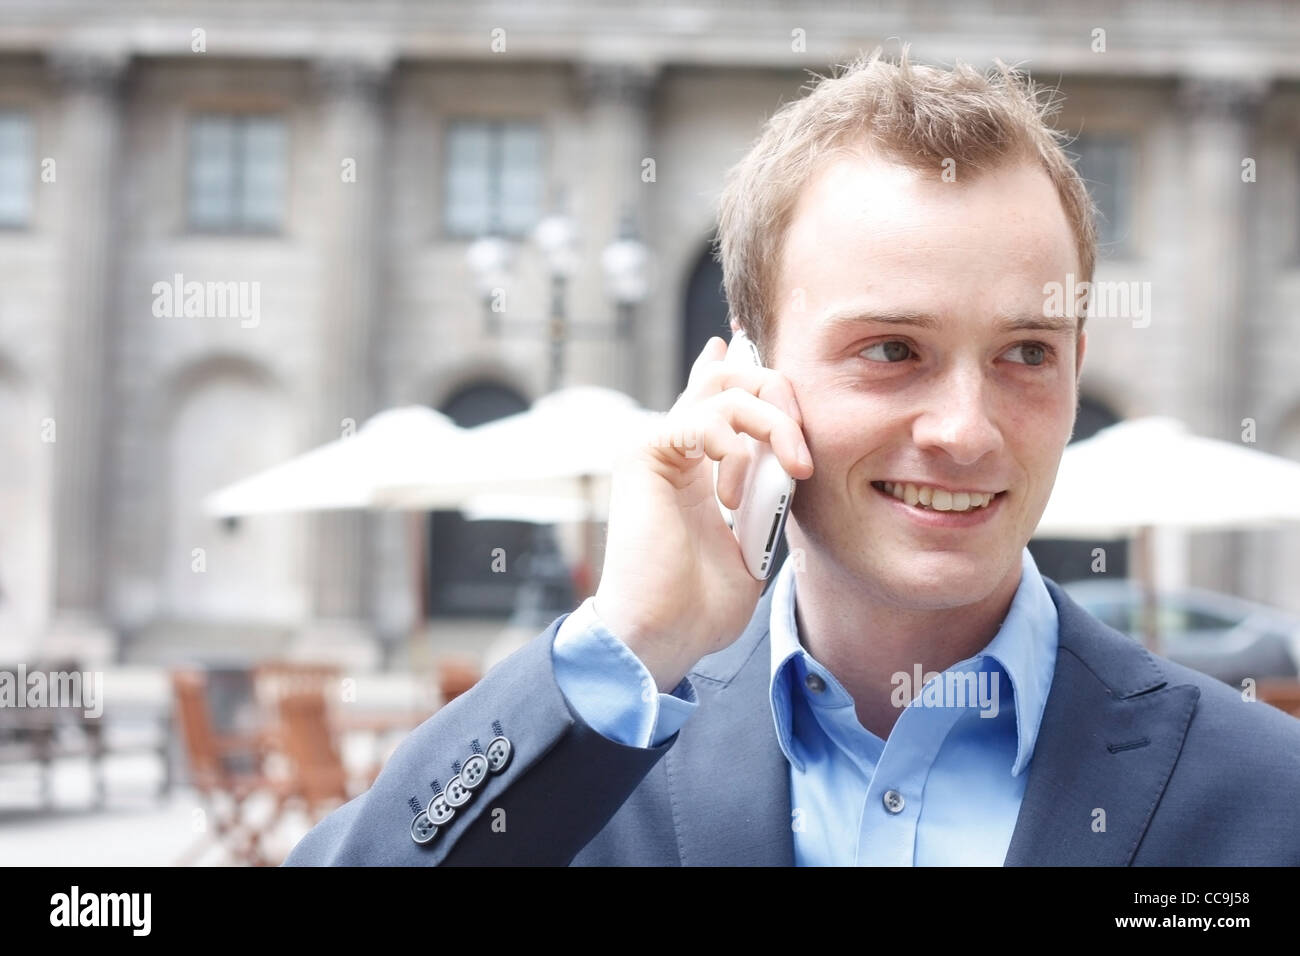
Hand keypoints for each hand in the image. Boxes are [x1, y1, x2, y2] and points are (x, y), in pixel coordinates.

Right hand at [593, 336, 813, 691]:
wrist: (666, 633)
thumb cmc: (704, 600)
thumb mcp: (755, 534)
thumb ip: (768, 489)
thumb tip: (791, 456)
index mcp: (698, 459)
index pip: (719, 391)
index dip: (745, 365)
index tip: (764, 355)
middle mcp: (676, 443)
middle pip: (734, 376)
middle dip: (783, 399)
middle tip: (802, 454)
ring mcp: (658, 444)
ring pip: (727, 388)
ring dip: (773, 427)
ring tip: (787, 474)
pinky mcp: (644, 453)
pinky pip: (702, 419)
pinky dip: (733, 452)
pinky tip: (730, 495)